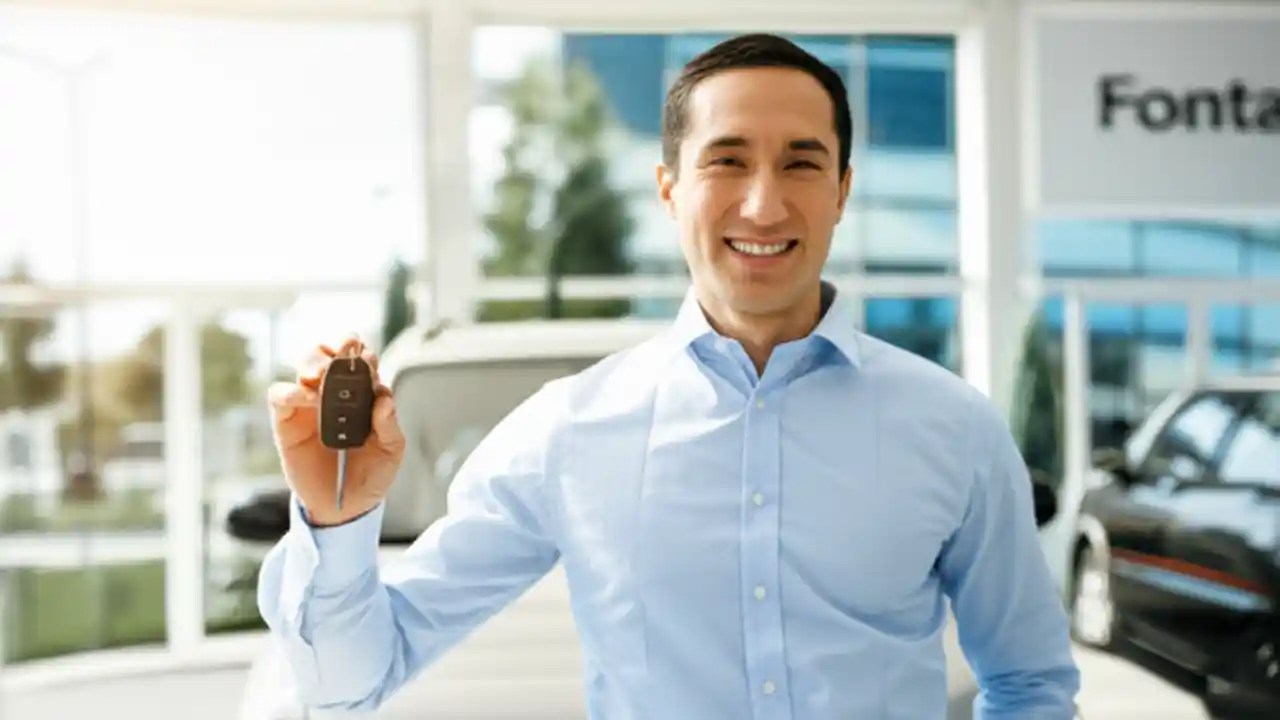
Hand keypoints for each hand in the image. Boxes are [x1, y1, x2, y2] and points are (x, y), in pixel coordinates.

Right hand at [267, 335, 404, 526]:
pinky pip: (279, 396)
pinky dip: (290, 391)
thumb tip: (384, 397)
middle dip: (335, 350)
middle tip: (341, 359)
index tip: (367, 357)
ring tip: (321, 376)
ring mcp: (309, 406)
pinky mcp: (287, 423)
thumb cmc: (371, 474)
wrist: (344, 508)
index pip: (360, 362)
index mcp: (363, 396)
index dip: (362, 354)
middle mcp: (335, 394)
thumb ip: (389, 425)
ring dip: (312, 363)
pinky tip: (306, 398)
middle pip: (329, 355)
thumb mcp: (390, 452)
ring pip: (304, 366)